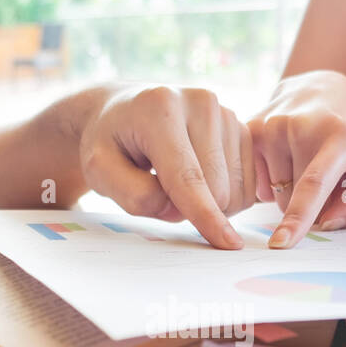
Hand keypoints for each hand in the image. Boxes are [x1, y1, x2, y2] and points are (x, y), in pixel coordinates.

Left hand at [79, 85, 256, 248]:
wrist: (124, 111)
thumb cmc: (110, 142)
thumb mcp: (98, 169)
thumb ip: (133, 194)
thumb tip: (178, 209)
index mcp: (160, 109)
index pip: (187, 175)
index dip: (205, 214)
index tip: (226, 243)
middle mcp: (200, 103)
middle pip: (218, 188)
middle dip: (192, 209)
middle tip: (160, 190)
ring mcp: (226, 112)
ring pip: (236, 189)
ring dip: (210, 203)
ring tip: (177, 182)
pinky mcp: (242, 127)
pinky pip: (247, 184)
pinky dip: (225, 195)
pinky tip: (201, 180)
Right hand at [247, 70, 345, 248]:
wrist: (323, 87)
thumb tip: (326, 225)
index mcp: (340, 135)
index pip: (314, 183)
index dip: (298, 217)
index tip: (282, 243)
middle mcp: (300, 125)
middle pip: (292, 199)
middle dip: (308, 203)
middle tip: (323, 173)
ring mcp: (271, 125)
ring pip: (273, 194)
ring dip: (289, 191)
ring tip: (304, 160)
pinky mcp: (249, 129)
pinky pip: (257, 183)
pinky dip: (271, 182)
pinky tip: (284, 158)